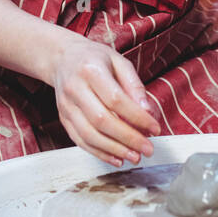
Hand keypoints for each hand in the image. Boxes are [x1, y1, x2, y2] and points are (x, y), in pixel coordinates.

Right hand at [51, 35, 160, 166]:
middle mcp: (75, 89)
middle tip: (148, 149)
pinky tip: (116, 158)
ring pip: (89, 135)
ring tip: (135, 156)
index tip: (155, 128)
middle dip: (128, 138)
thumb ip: (134, 85)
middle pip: (102, 120)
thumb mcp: (119, 61)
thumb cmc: (94, 59)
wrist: (62, 59)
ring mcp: (66, 106)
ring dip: (114, 150)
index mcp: (91, 70)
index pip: (116, 99)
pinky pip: (80, 141)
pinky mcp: (63, 118)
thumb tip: (147, 111)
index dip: (137, 117)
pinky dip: (99, 153)